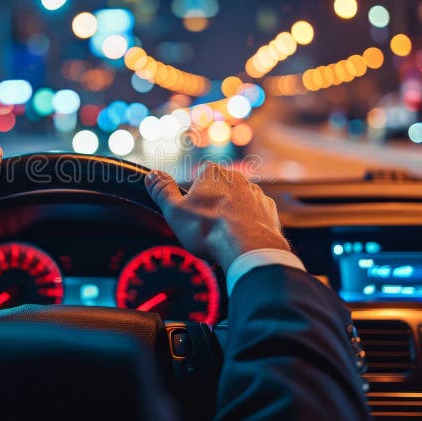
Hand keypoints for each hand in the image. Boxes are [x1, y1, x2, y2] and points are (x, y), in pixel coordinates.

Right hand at [144, 162, 288, 271]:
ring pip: (238, 203)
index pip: (199, 177)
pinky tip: (240, 240)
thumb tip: (151, 175)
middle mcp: (238, 178)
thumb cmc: (208, 228)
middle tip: (204, 229)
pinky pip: (255, 216)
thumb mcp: (174, 210)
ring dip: (231, 215)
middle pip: (220, 190)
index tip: (190, 214)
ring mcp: (256, 194)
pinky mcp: (270, 212)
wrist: (248, 248)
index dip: (193, 196)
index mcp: (213, 173)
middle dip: (212, 206)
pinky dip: (248, 226)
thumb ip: (162, 191)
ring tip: (222, 238)